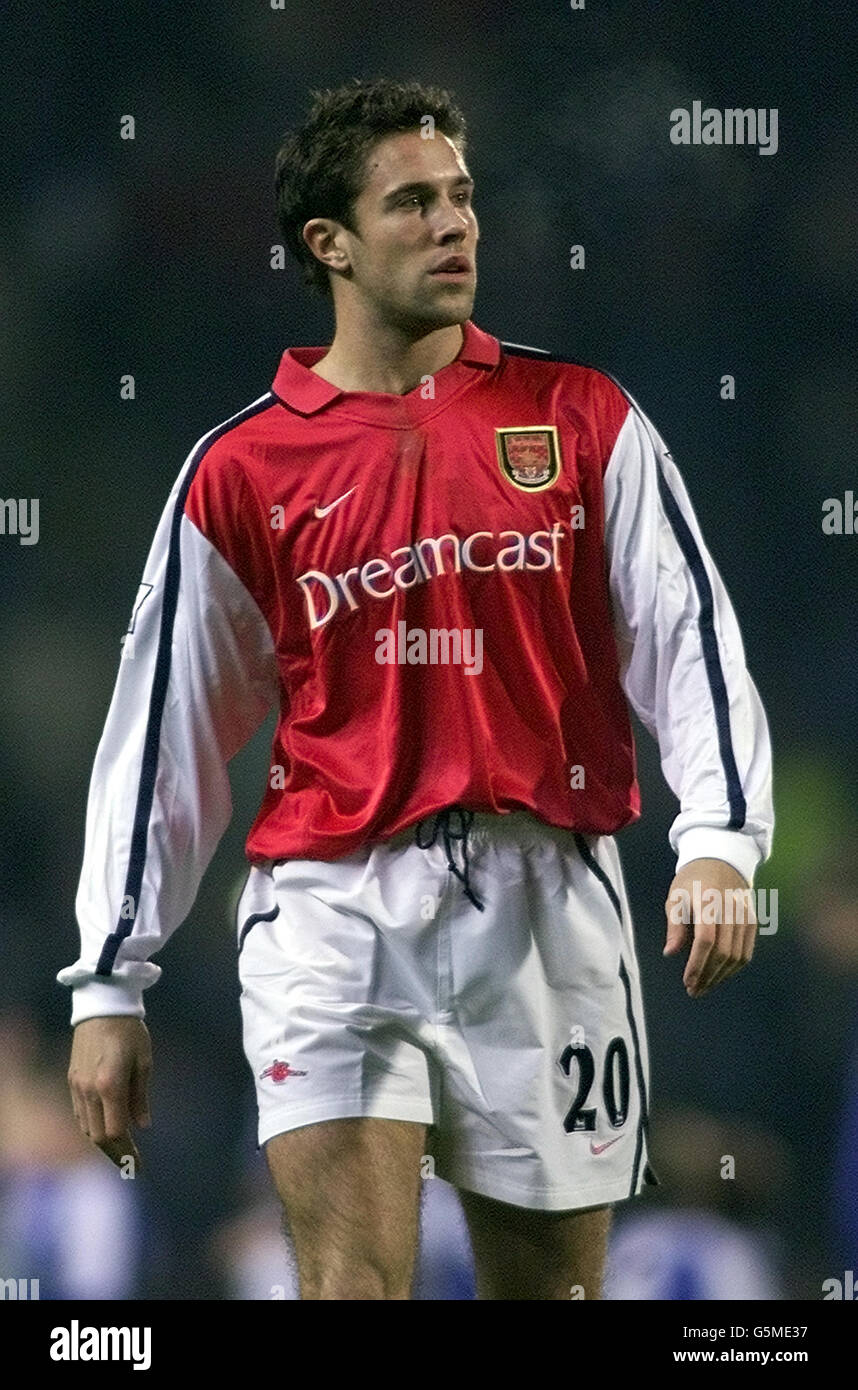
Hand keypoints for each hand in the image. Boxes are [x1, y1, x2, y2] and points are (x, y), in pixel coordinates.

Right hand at [67, 1016, 151, 1170]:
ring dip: (102, 1143)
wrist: (102, 1007)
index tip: (140, 1163)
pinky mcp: (71, 1080)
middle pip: (98, 1136)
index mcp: (110, 1086)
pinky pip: (79, 1114)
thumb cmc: (130, 1032)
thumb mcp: (144, 1062)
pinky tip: (104, 1129)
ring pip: (86, 1128)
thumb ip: (140, 1096)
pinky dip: (91, 1127)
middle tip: (131, 1165)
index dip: (128, 1151)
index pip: (115, 1132)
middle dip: (115, 1154)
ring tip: (120, 1151)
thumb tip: (142, 1126)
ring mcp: (77, 1086)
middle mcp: (89, 1091)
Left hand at [663, 858, 756, 997]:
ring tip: (704, 987)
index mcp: (708, 901)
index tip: (687, 981)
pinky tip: (719, 976)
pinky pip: (746, 952)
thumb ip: (674, 926)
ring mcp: (745, 916)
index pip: (706, 940)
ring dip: (720, 976)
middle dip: (707, 976)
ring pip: (736, 956)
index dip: (697, 964)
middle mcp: (730, 909)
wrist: (722, 859)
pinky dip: (733, 968)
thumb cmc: (693, 880)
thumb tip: (670, 953)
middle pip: (722, 952)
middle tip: (693, 990)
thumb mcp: (676, 896)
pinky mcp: (753, 922)